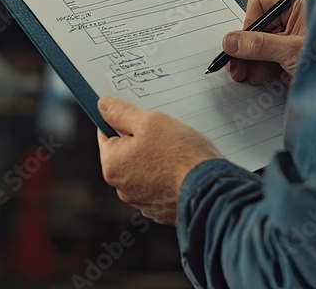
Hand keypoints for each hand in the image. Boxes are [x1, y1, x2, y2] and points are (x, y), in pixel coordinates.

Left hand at [97, 96, 221, 223]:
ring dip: (154, 161)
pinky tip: (181, 169)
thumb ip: (121, 112)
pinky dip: (166, 178)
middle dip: (140, 142)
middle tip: (162, 134)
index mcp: (112, 166)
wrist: (212, 188)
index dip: (121, 122)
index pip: (106, 135)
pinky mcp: (161, 210)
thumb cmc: (181, 154)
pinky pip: (158, 187)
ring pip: (143, 171)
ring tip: (176, 153)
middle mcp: (122, 188)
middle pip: (125, 154)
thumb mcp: (149, 121)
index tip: (136, 117)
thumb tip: (103, 106)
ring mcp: (142, 202)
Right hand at [224, 0, 305, 85]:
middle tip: (235, 68)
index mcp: (296, 7)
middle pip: (257, 29)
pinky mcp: (292, 59)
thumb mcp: (292, 50)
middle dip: (245, 49)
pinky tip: (264, 79)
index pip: (260, 4)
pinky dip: (263, 71)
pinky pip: (269, 61)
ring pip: (260, 47)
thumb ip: (259, 45)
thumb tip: (230, 42)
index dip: (248, 23)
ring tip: (250, 77)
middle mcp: (293, 21)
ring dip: (251, 63)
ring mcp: (292, 40)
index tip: (242, 44)